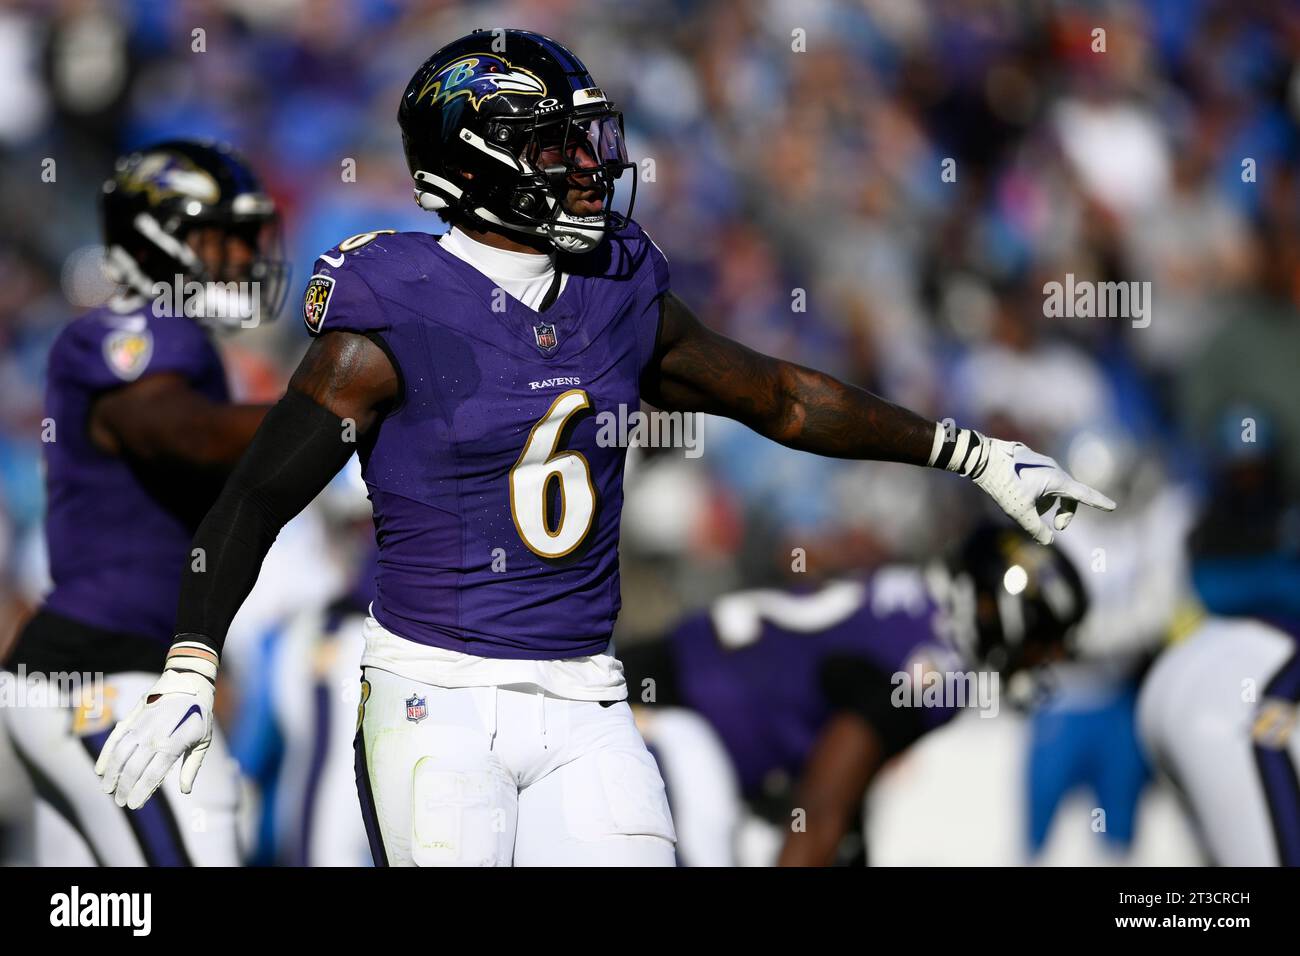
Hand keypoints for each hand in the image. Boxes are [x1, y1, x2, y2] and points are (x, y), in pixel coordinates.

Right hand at [94, 641, 217, 809]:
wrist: (189, 681)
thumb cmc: (200, 714)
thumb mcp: (204, 739)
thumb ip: (192, 765)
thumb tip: (185, 790)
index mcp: (178, 740)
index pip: (155, 771)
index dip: (143, 790)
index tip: (134, 805)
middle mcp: (158, 732)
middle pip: (135, 766)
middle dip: (125, 787)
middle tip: (120, 801)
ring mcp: (143, 723)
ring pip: (122, 753)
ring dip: (112, 773)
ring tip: (107, 789)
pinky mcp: (133, 716)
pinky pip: (116, 737)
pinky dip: (106, 754)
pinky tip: (100, 769)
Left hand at [931, 426, 1115, 543]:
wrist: (982, 458)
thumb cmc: (1003, 484)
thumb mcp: (1019, 511)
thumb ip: (1036, 528)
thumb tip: (1049, 541)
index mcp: (1057, 479)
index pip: (1083, 495)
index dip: (1098, 502)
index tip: (1112, 506)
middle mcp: (1054, 469)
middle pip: (1068, 496)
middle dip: (1065, 513)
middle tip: (1058, 528)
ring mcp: (1042, 464)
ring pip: (1052, 490)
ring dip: (1046, 504)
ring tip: (1026, 509)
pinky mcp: (1031, 462)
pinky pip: (1041, 482)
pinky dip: (1037, 494)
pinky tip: (1017, 497)